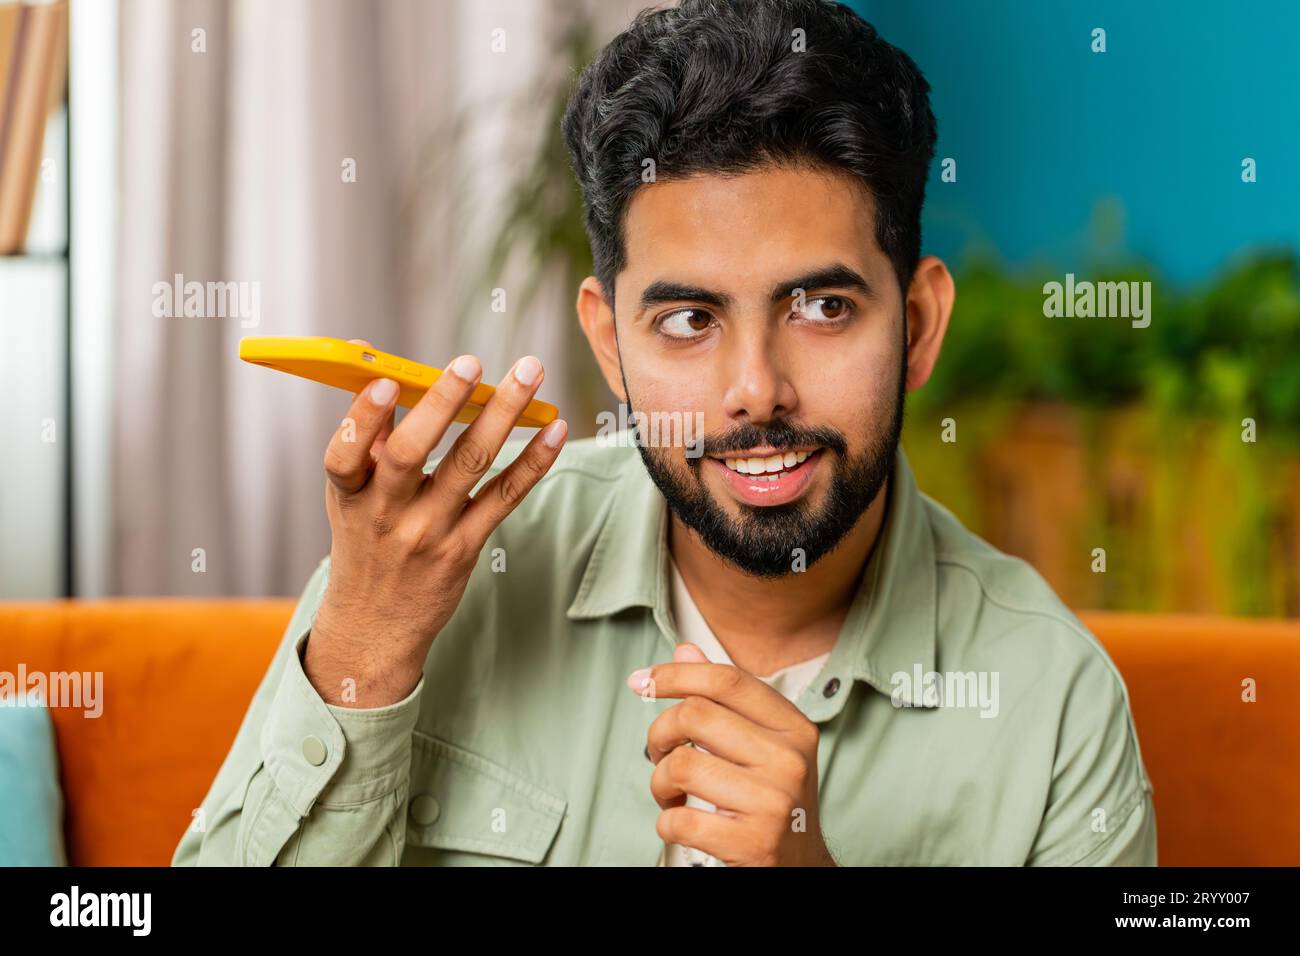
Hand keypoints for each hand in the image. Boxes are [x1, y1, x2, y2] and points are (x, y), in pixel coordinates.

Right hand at [305, 339, 566, 707]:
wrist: (377, 624)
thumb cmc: (366, 540)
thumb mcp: (351, 494)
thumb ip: (366, 430)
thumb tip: (368, 358)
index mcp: (349, 495)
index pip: (344, 456)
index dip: (363, 418)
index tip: (388, 382)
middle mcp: (387, 514)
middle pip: (411, 455)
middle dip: (442, 403)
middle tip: (470, 361)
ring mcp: (429, 532)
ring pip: (469, 466)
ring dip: (502, 414)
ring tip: (529, 372)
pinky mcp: (466, 547)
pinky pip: (504, 498)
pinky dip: (533, 462)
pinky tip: (555, 429)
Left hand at [627, 643, 837, 865]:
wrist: (802, 870)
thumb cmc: (774, 803)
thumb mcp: (763, 745)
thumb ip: (726, 700)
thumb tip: (685, 652)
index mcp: (793, 728)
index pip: (727, 681)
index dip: (676, 674)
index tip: (643, 680)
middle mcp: (789, 760)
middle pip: (695, 716)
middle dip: (659, 734)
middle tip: (659, 752)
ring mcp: (774, 802)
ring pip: (681, 766)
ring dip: (660, 784)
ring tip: (672, 794)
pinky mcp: (754, 843)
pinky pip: (680, 820)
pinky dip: (667, 823)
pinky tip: (683, 823)